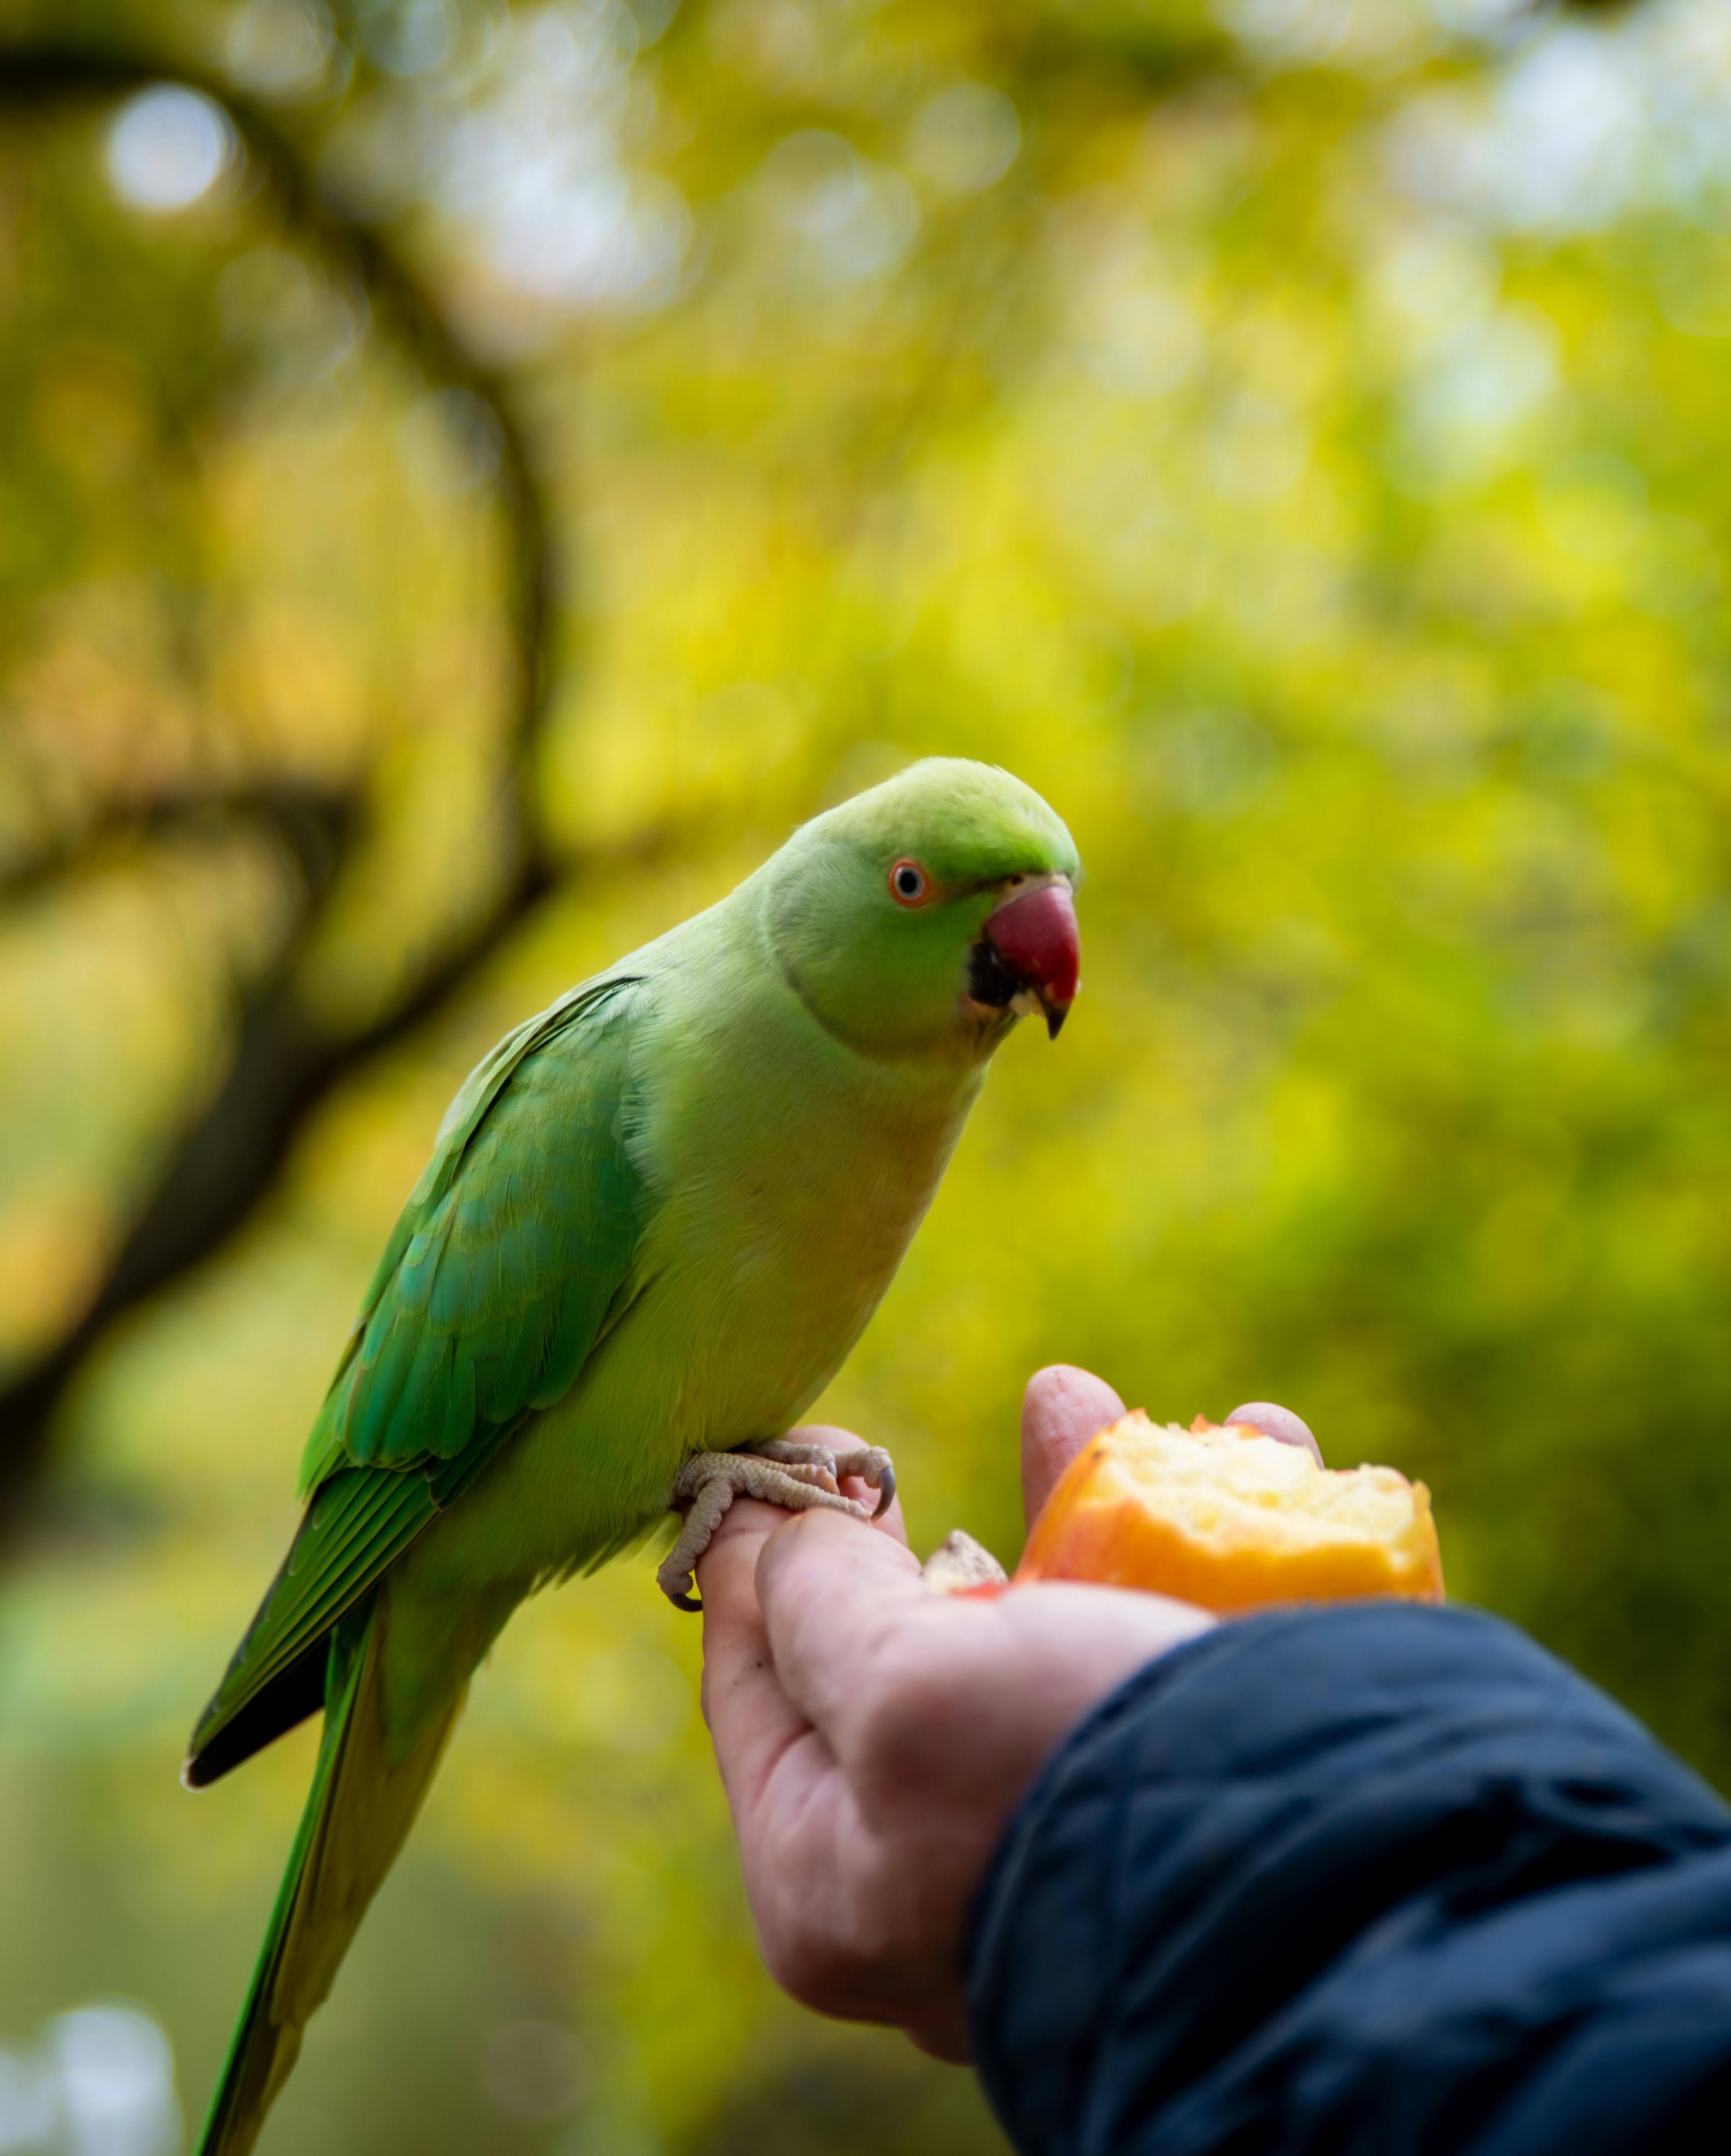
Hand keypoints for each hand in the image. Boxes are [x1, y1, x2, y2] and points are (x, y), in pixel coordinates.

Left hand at [696, 1369, 1314, 2060]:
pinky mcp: (1195, 1781)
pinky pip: (1172, 1640)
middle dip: (943, 1517)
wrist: (1336, 1884)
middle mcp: (943, 1864)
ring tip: (1093, 1403)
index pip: (757, 1685)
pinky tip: (1248, 1446)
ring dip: (1083, 1498)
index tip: (799, 1447)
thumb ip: (822, 1608)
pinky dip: (1200, 1536)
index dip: (767, 1552)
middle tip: (926, 1432)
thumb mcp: (904, 1689)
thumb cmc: (1077, 1786)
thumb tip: (782, 1538)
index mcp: (837, 1878)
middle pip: (912, 1645)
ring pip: (1054, 1629)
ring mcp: (1072, 1824)